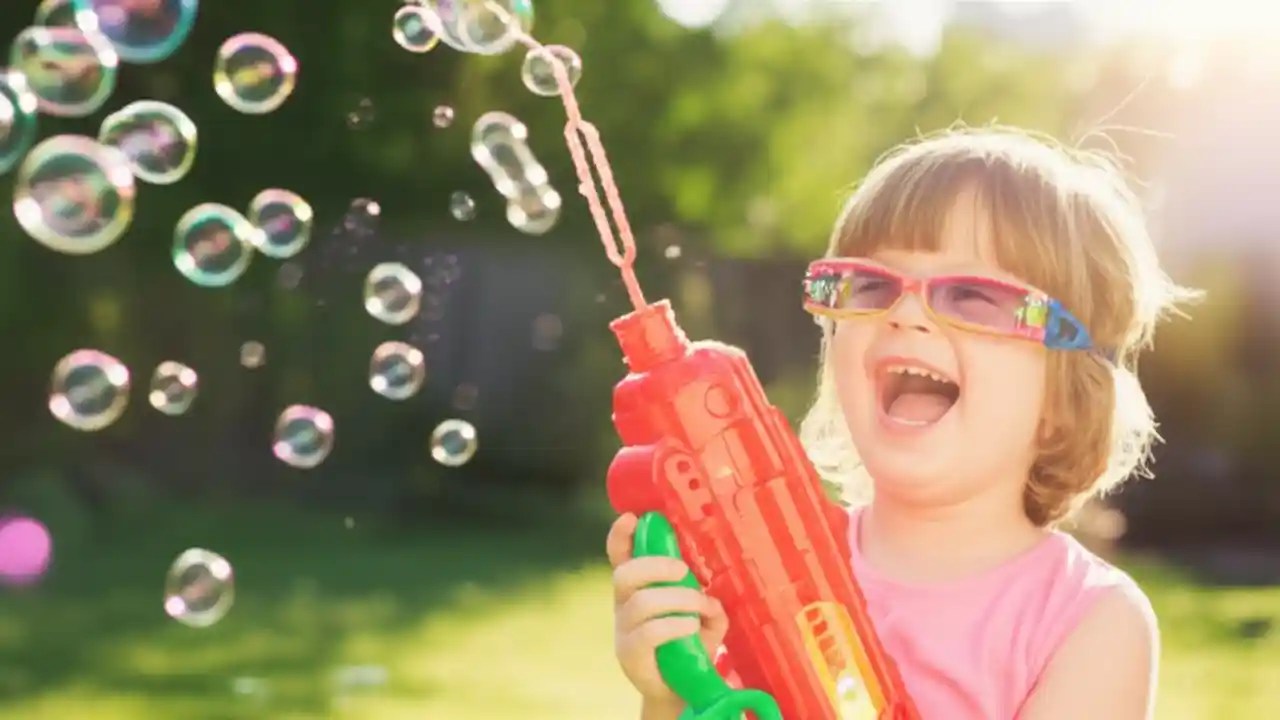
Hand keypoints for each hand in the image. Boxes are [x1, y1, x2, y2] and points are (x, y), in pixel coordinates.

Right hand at [607, 512, 729, 704]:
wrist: (680, 689)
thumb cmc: (689, 646)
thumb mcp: (704, 620)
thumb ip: (711, 607)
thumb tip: (714, 601)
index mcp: (637, 589)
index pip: (618, 556)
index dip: (620, 536)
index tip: (633, 518)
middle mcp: (624, 606)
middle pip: (624, 575)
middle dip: (655, 565)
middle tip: (683, 570)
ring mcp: (623, 632)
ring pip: (641, 603)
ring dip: (677, 599)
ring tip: (700, 606)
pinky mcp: (630, 656)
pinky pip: (648, 632)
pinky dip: (674, 624)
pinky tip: (691, 626)